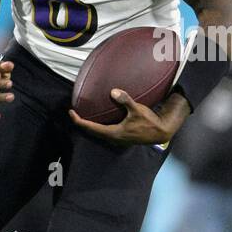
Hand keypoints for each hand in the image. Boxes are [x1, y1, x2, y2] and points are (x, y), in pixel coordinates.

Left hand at [69, 89, 189, 144]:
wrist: (161, 132)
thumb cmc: (149, 122)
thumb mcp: (137, 109)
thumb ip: (125, 100)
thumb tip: (113, 92)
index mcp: (113, 133)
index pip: (91, 128)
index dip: (78, 120)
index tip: (70, 113)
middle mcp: (113, 138)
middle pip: (92, 132)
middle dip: (82, 123)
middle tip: (73, 113)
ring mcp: (117, 139)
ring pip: (98, 133)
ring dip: (90, 126)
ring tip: (83, 116)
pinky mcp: (121, 137)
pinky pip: (104, 132)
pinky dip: (98, 126)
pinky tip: (99, 120)